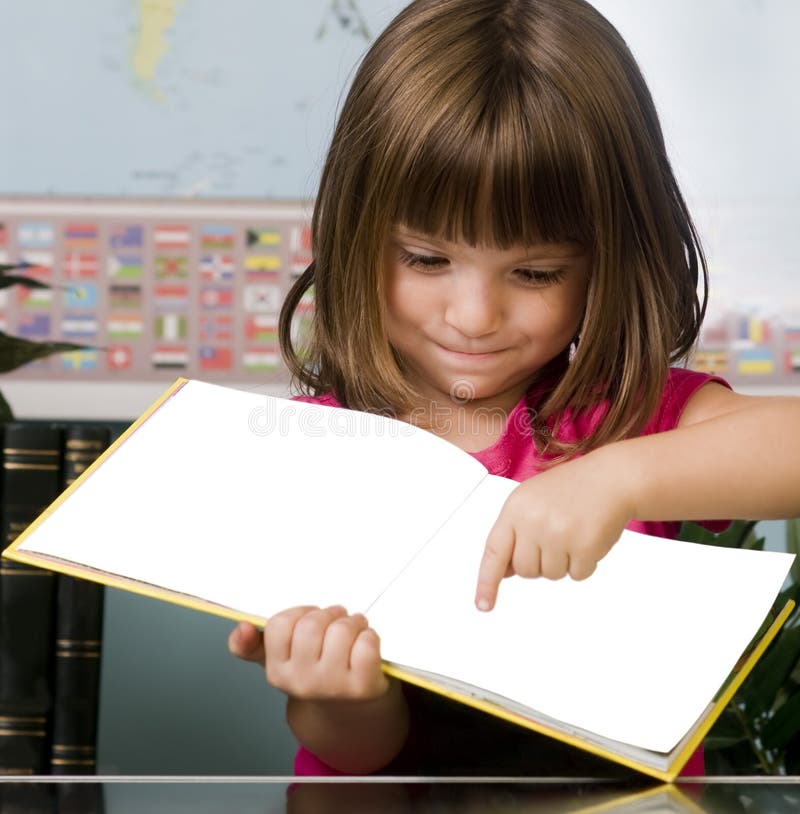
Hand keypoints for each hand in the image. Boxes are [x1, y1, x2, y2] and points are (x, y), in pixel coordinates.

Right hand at [229, 605, 388, 700]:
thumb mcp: (281, 662)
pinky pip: (366, 643)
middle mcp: (302, 683)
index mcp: (277, 673)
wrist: (350, 716)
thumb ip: (254, 645)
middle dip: (329, 613)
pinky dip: (370, 636)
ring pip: (341, 629)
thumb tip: (240, 628)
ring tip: (354, 628)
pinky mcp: (363, 686)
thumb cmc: (316, 675)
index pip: (280, 624)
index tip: (311, 617)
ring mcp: (332, 687)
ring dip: (352, 621)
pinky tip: (365, 643)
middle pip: (312, 624)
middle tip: (338, 618)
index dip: (300, 612)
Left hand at [475, 446, 633, 609]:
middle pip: (526, 570)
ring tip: (573, 532)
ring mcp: (559, 533)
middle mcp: (533, 521)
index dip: (487, 582)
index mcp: (515, 508)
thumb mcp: (531, 501)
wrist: (611, 477)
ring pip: (552, 575)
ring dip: (563, 561)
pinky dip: (585, 563)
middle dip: (540, 562)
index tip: (483, 604)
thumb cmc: (570, 489)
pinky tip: (588, 537)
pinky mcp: (585, 546)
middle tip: (555, 537)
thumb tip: (505, 571)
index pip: (494, 552)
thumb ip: (514, 533)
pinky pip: (578, 575)